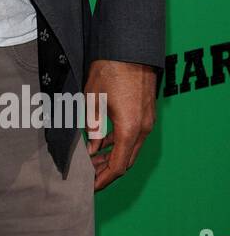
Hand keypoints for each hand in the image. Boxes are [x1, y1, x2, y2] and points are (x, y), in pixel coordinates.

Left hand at [83, 59, 157, 190]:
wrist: (130, 48)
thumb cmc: (109, 70)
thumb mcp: (92, 101)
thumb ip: (92, 129)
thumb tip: (92, 149)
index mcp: (130, 129)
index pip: (119, 166)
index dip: (104, 179)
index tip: (91, 187)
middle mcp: (143, 128)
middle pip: (127, 161)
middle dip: (107, 171)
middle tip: (88, 176)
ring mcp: (147, 121)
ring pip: (131, 149)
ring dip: (113, 157)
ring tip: (91, 161)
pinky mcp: (145, 113)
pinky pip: (133, 136)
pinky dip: (119, 143)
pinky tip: (102, 144)